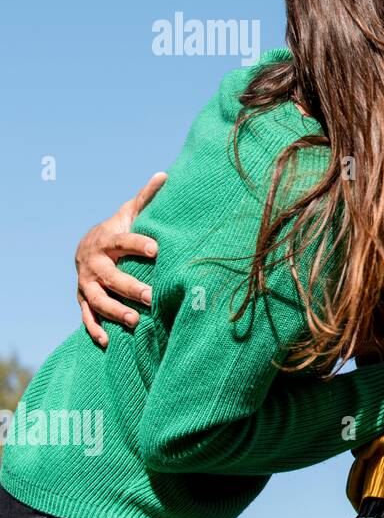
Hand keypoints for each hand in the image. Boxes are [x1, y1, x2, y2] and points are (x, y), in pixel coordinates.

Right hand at [76, 172, 166, 347]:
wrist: (88, 247)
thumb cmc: (118, 230)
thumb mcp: (130, 213)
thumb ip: (147, 199)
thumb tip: (165, 175)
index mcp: (109, 240)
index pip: (124, 241)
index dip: (139, 244)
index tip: (157, 249)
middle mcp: (95, 263)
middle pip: (111, 276)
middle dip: (131, 287)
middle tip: (152, 297)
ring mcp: (87, 283)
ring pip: (97, 299)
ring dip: (114, 311)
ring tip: (135, 320)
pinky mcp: (83, 299)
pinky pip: (86, 316)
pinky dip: (95, 329)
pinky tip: (108, 341)